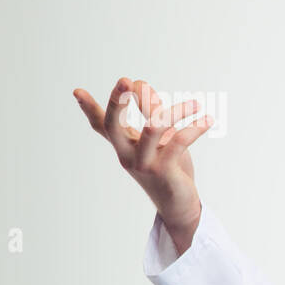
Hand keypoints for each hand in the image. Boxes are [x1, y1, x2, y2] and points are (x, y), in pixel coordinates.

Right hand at [74, 77, 213, 251]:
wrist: (179, 204)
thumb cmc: (169, 168)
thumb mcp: (161, 138)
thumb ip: (153, 114)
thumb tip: (143, 87)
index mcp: (124, 145)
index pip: (101, 125)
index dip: (89, 108)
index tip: (76, 90)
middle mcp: (127, 154)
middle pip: (113, 125)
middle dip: (118, 102)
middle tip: (125, 80)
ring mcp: (143, 164)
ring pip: (152, 129)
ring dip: (174, 112)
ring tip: (195, 104)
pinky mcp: (164, 171)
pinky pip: (178, 143)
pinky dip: (194, 129)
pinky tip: (208, 121)